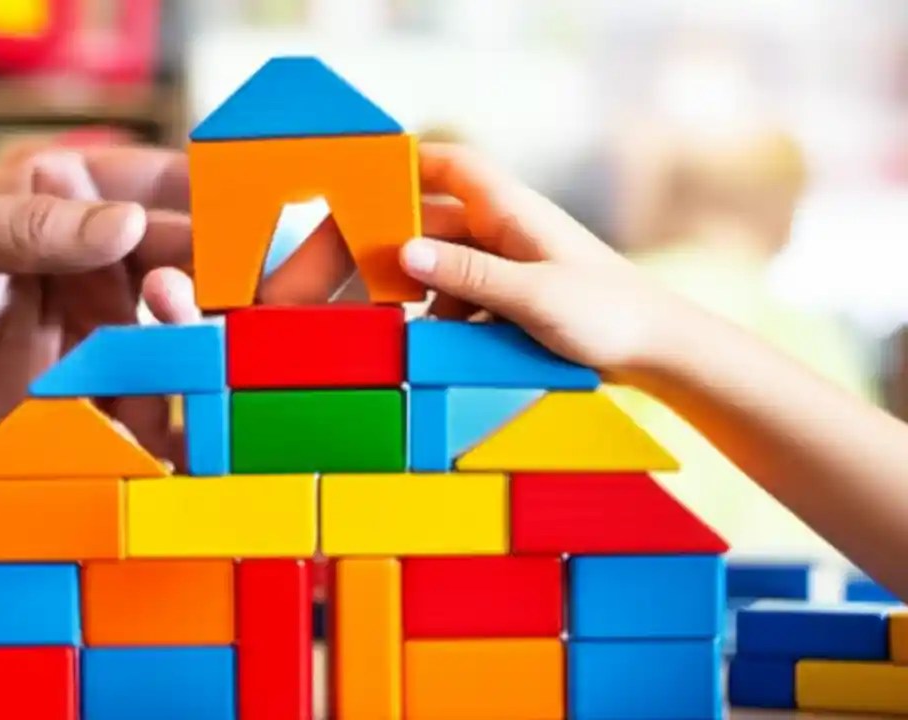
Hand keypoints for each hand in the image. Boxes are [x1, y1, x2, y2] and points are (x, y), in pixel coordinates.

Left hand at [0, 146, 199, 452]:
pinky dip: (148, 429)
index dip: (214, 217)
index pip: (166, 195)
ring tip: (181, 390)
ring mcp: (82, 333)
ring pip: (164, 350)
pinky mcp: (64, 397)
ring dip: (184, 371)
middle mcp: (90, 266)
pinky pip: (125, 411)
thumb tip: (126, 226)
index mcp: (70, 201)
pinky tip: (158, 446)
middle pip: (183, 278)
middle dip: (202, 300)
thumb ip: (34, 229)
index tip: (244, 249)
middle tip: (173, 315)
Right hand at [271, 143, 683, 381]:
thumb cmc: (609, 315)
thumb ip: (470, 275)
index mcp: (509, 211)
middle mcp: (501, 231)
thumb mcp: (535, 297)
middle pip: (421, 225)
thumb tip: (404, 251)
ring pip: (431, 270)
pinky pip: (451, 304)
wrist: (660, 355)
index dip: (397, 165)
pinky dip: (430, 323)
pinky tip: (415, 350)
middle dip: (374, 250)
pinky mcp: (505, 303)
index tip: (347, 180)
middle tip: (321, 284)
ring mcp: (503, 268)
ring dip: (400, 294)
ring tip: (358, 327)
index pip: (444, 166)